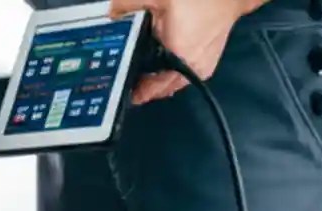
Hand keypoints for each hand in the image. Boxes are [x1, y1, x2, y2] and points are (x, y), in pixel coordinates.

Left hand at [109, 0, 253, 104]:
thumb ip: (129, 4)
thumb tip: (112, 13)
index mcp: (178, 58)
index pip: (152, 88)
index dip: (136, 91)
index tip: (122, 90)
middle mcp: (192, 69)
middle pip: (162, 89)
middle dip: (146, 86)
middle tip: (129, 78)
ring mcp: (203, 67)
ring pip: (173, 83)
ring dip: (159, 79)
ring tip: (144, 70)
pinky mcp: (209, 60)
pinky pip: (184, 74)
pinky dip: (172, 71)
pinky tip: (163, 59)